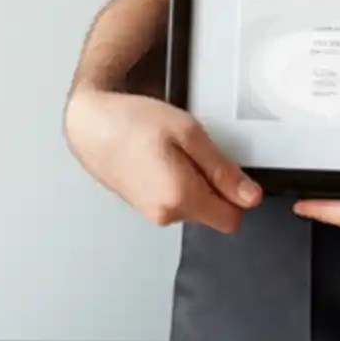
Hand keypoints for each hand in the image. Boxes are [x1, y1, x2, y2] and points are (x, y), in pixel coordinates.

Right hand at [64, 89, 261, 233]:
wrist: (89, 124)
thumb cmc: (132, 121)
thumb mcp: (188, 133)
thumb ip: (222, 170)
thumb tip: (250, 197)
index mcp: (181, 198)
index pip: (232, 219)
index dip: (236, 194)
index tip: (224, 169)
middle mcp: (165, 215)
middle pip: (212, 213)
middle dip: (212, 187)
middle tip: (190, 152)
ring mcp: (151, 214)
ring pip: (192, 207)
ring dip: (192, 184)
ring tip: (169, 153)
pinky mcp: (141, 208)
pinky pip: (172, 202)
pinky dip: (174, 184)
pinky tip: (157, 160)